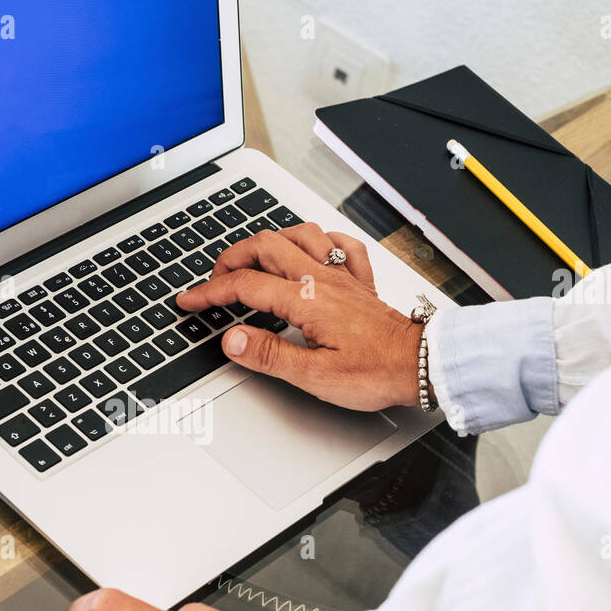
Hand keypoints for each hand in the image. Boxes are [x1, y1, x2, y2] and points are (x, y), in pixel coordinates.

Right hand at [176, 224, 429, 411]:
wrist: (421, 364)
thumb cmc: (375, 372)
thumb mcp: (313, 376)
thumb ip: (269, 355)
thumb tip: (232, 339)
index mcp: (306, 301)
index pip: (245, 286)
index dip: (210, 292)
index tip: (189, 300)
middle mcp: (322, 279)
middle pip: (266, 246)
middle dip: (232, 257)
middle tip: (215, 278)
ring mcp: (343, 276)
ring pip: (300, 234)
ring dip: (270, 240)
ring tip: (253, 258)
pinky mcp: (360, 282)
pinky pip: (340, 245)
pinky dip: (320, 241)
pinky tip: (313, 250)